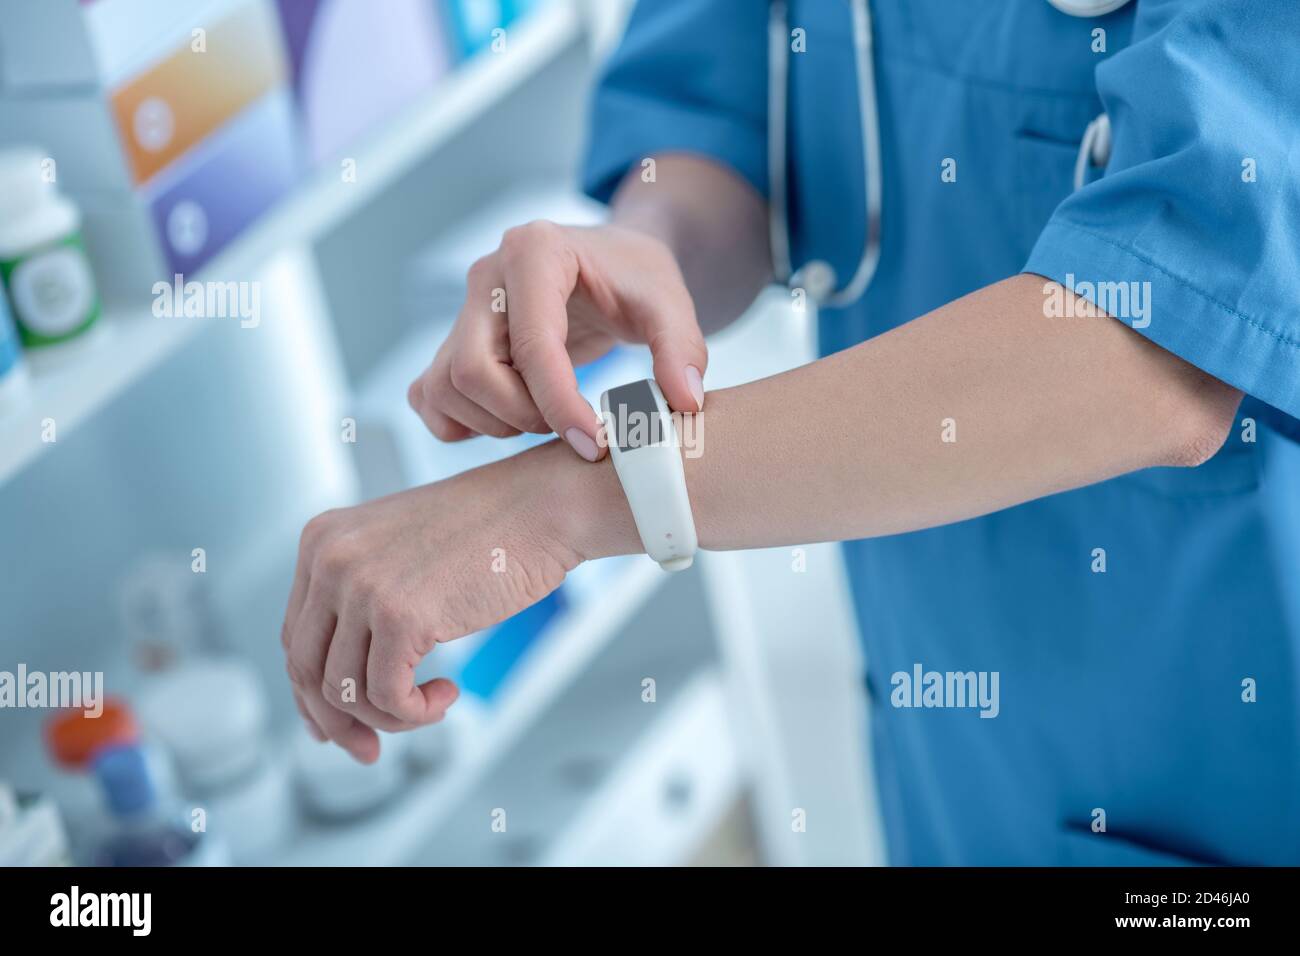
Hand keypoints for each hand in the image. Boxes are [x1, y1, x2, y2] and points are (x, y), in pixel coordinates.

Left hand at [279, 440, 634, 761]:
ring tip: (431, 707)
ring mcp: (360, 586)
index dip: (314, 694)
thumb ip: (361, 601)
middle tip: (371, 751)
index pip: (296, 638)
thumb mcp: (401, 554)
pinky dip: (415, 714)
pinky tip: (449, 693)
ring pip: (346, 691)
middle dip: (339, 723)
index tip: (338, 727)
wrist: (542, 507)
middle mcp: (329, 559)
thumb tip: (338, 689)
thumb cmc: (488, 531)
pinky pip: (387, 697)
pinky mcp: (400, 616)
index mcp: (321, 540)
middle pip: (308, 670)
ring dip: (390, 718)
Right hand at [407, 222, 707, 460]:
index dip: (560, 405)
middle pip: (471, 372)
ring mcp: (461, 310)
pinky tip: (510, 420)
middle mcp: (485, 277)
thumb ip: (682, 349)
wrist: (610, 264)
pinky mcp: (452, 342)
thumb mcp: (670, 302)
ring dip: (495, 423)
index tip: (594, 443)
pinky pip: (428, 396)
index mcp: (534, 252)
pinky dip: (462, 424)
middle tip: (571, 425)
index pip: (532, 345)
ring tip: (548, 418)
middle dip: (523, 416)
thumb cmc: (636, 278)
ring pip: (445, 389)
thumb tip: (682, 403)